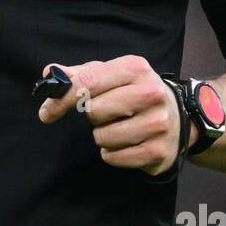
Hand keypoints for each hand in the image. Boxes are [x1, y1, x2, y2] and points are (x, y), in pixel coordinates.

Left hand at [36, 55, 185, 175]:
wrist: (178, 116)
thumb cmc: (134, 92)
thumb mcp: (111, 75)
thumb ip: (79, 74)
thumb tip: (50, 73)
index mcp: (136, 68)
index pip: (87, 82)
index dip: (62, 99)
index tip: (47, 111)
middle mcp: (151, 93)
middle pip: (94, 111)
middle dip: (93, 116)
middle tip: (107, 113)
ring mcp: (158, 123)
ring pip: (102, 137)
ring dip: (103, 136)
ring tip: (120, 127)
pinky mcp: (158, 151)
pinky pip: (114, 157)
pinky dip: (113, 153)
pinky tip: (127, 143)